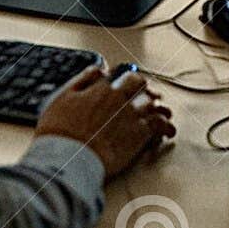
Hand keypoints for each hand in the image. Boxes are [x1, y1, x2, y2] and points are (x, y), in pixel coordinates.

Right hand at [35, 66, 174, 178]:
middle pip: (138, 84)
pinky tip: (168, 131)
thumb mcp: (61, 98)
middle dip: (143, 87)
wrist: (67, 158)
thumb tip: (97, 69)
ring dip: (158, 106)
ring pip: (152, 103)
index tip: (126, 81)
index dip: (123, 77)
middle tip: (147, 93)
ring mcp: (131, 116)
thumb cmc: (59, 132)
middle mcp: (119, 98)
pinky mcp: (139, 136)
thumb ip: (82, 81)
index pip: (119, 74)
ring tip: (163, 111)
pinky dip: (166, 126)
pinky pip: (159, 126)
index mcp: (101, 88)